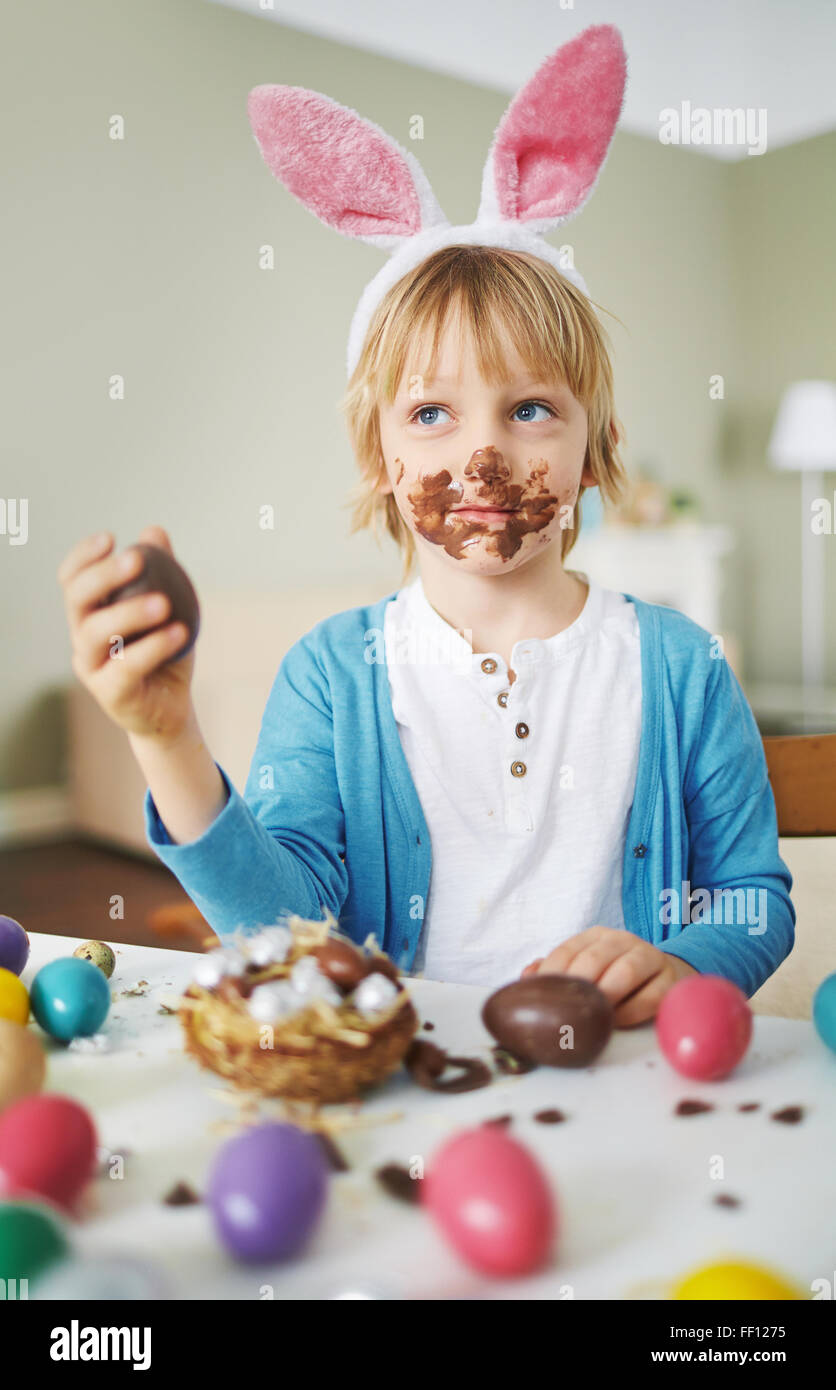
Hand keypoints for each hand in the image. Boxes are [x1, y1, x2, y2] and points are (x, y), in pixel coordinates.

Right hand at [58, 524, 196, 743]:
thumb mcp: (169, 609)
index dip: (84, 556)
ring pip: (96, 634)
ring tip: (165, 602)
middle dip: (103, 575)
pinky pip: (126, 667)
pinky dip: (153, 647)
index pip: (72, 579)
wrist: (171, 709)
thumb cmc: (164, 653)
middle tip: (136, 558)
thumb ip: (161, 572)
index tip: (111, 537)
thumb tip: (154, 531)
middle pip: (77, 600)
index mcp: (90, 614)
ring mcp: (91, 668)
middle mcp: (83, 638)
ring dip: (129, 612)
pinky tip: (180, 633)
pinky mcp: (110, 694)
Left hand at [520, 925, 697, 1026]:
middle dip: (579, 985)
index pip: (568, 950)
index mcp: (596, 936)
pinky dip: (631, 1011)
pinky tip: (617, 1022)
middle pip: (595, 958)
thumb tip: (528, 977)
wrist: (665, 975)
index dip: (553, 974)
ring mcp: (649, 957)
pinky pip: (651, 995)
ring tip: (592, 1016)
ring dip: (606, 994)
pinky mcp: (669, 980)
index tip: (543, 998)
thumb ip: (558, 972)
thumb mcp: (587, 969)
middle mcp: (622, 941)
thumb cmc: (615, 977)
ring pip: (626, 971)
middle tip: (567, 1010)